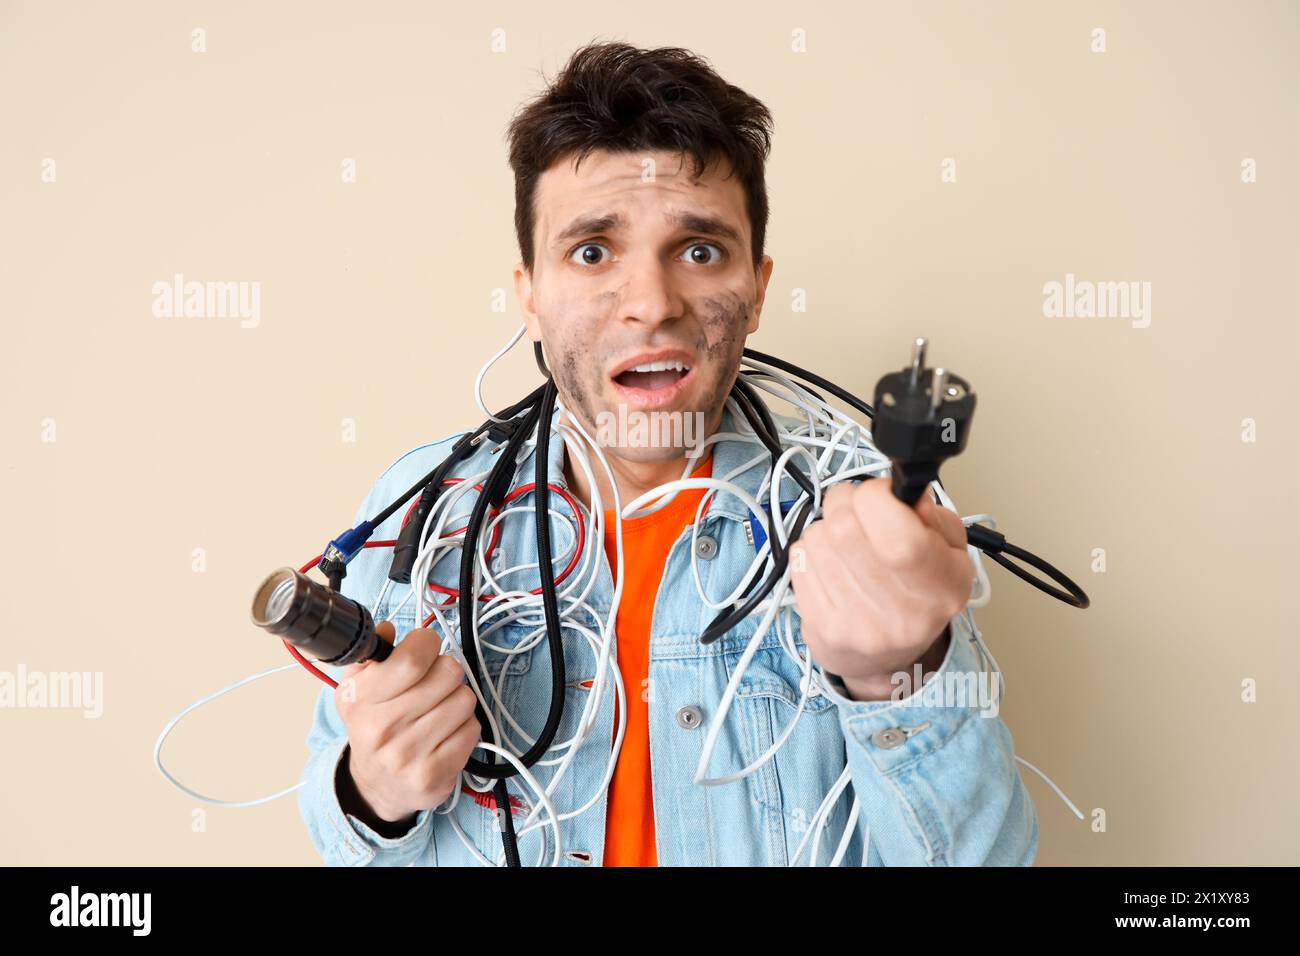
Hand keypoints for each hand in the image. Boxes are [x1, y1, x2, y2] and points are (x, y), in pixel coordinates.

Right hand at [334, 621, 481, 824]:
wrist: (376, 786)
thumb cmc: (373, 727)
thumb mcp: (357, 689)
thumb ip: (372, 653)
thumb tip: (388, 628)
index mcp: (361, 700)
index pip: (412, 659)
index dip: (427, 643)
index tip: (425, 647)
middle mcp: (382, 729)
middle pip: (448, 674)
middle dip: (447, 671)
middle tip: (436, 681)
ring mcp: (410, 755)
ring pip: (465, 700)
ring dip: (458, 699)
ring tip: (440, 708)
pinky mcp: (435, 774)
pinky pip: (472, 729)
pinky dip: (465, 726)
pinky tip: (446, 732)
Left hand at [789, 479, 972, 699]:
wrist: (888, 660)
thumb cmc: (919, 595)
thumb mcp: (949, 553)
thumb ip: (934, 516)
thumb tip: (903, 491)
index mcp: (942, 588)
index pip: (898, 536)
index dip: (878, 498)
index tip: (880, 493)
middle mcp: (903, 613)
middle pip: (846, 530)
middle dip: (845, 502)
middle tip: (855, 507)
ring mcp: (858, 625)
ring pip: (817, 539)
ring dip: (826, 526)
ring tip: (846, 542)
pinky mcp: (822, 629)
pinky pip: (799, 560)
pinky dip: (810, 550)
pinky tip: (830, 563)